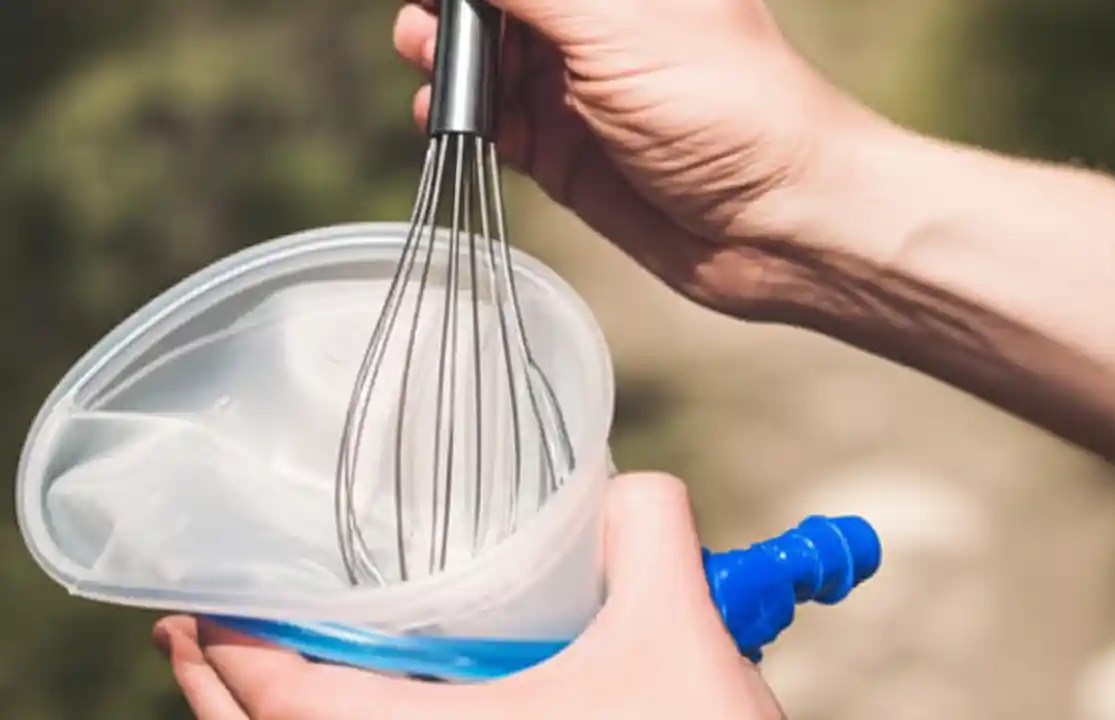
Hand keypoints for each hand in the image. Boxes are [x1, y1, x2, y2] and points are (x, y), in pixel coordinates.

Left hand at [153, 473, 786, 719]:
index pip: (283, 703)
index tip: (194, 601)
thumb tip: (626, 486)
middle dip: (224, 690)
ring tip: (261, 670)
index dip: (228, 651)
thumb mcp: (677, 635)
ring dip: (282, 717)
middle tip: (196, 631)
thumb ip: (646, 532)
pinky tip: (386, 698)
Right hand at [393, 0, 891, 320]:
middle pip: (502, 5)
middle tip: (427, 24)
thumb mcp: (616, 23)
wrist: (778, 225)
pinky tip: (445, 114)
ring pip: (490, 59)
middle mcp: (602, 23)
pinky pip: (500, 123)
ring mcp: (583, 87)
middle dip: (455, 8)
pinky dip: (465, 117)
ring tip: (428, 59)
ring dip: (449, 58)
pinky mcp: (569, 151)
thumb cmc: (727, 108)